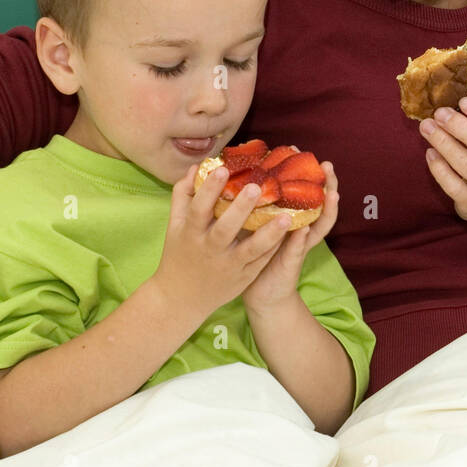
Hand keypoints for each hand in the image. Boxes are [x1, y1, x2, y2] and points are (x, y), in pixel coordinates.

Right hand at [153, 163, 294, 311]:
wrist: (180, 298)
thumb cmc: (179, 253)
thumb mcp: (175, 226)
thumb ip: (184, 196)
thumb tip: (198, 167)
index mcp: (191, 234)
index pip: (199, 209)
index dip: (209, 189)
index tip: (223, 169)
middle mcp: (210, 250)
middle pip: (225, 229)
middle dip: (241, 209)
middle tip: (256, 187)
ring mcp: (229, 265)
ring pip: (251, 249)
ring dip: (269, 233)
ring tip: (286, 216)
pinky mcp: (243, 277)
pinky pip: (262, 261)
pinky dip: (275, 247)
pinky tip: (292, 232)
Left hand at [242, 161, 339, 311]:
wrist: (260, 293)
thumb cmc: (255, 255)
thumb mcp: (256, 225)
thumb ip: (253, 204)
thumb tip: (237, 175)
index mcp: (292, 217)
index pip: (306, 191)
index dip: (306, 172)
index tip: (300, 151)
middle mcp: (302, 229)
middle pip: (321, 203)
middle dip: (328, 184)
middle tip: (327, 166)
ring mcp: (300, 246)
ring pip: (319, 225)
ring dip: (327, 209)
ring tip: (331, 193)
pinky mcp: (292, 263)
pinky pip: (298, 250)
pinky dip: (301, 239)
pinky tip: (303, 228)